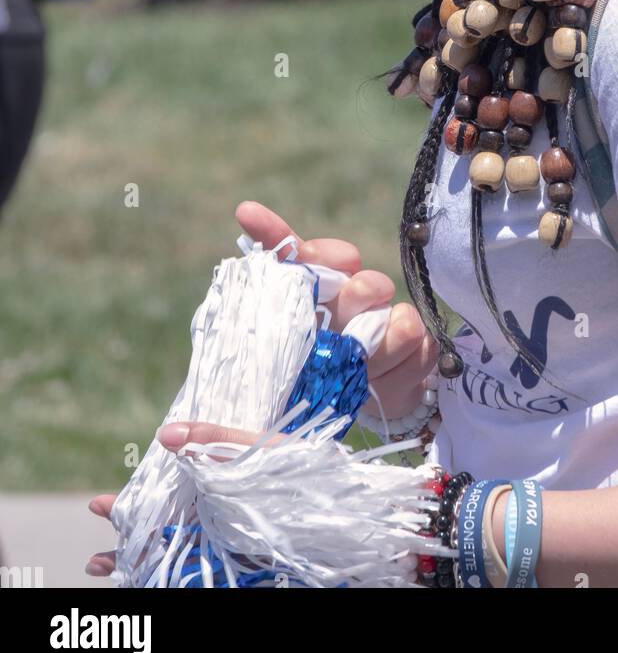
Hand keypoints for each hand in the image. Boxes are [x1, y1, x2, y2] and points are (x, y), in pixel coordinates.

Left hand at [85, 199, 436, 577]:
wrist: (379, 423)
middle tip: (327, 300)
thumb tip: (171, 437)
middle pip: (338, 257)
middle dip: (330, 270)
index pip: (287, 254)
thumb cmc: (317, 403)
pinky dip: (393, 351)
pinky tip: (382, 371)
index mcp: (303, 300)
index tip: (247, 215)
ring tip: (356, 349)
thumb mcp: (272, 407)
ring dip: (363, 315)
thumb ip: (232, 416)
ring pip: (374, 286)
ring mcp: (377, 308)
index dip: (269, 233)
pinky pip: (405, 326)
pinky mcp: (411, 333)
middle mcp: (339, 293)